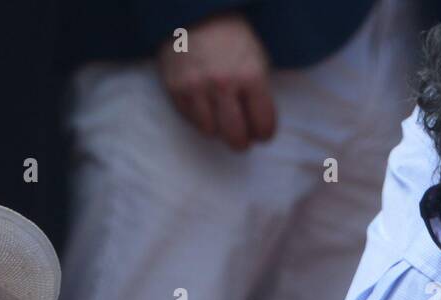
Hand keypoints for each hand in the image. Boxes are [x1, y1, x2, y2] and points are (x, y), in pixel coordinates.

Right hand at [156, 12, 275, 150]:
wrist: (193, 15)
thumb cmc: (230, 38)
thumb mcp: (256, 58)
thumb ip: (258, 92)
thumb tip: (257, 124)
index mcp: (251, 75)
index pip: (263, 124)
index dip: (265, 133)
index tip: (262, 133)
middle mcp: (224, 85)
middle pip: (236, 137)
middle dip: (242, 142)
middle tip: (242, 140)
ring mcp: (197, 89)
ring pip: (210, 132)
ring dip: (217, 128)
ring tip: (220, 117)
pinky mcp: (176, 90)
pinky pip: (190, 120)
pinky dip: (199, 118)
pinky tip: (204, 106)